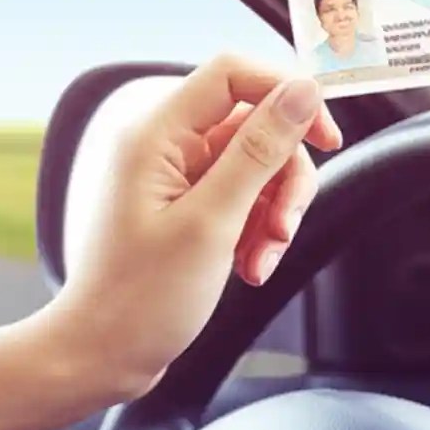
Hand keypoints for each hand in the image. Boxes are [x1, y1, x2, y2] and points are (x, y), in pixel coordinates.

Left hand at [47, 55, 339, 396]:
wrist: (103, 355)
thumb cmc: (141, 298)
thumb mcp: (213, 222)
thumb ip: (259, 151)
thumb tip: (301, 91)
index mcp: (156, 135)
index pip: (232, 74)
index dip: (286, 93)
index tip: (325, 137)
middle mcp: (164, 146)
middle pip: (255, 124)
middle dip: (284, 176)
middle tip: (284, 227)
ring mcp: (176, 177)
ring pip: (256, 165)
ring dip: (274, 211)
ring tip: (261, 258)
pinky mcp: (188, 206)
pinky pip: (243, 197)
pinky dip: (257, 229)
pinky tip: (250, 267)